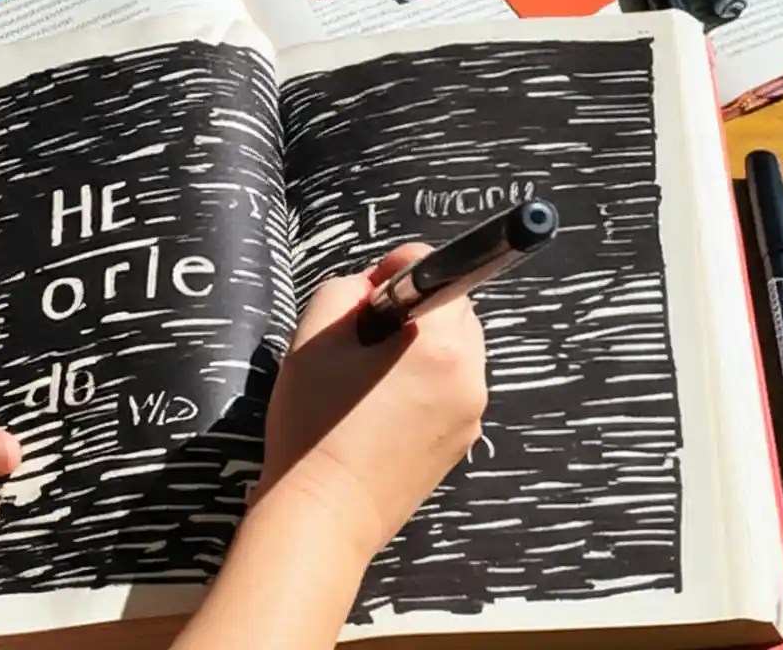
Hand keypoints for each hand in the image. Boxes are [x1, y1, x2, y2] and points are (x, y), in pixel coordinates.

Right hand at [257, 243, 488, 559]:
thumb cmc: (313, 427)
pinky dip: (424, 385)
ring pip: (455, 354)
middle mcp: (470, 379)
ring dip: (421, 349)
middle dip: (415, 311)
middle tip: (364, 333)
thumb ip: (346, 290)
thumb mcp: (313, 339)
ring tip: (369, 375)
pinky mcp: (460, 443)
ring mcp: (470, 415)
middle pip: (455, 313)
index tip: (373, 285)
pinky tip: (380, 408)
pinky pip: (450, 392)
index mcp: (441, 347)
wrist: (323, 515)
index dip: (401, 267)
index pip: (439, 273)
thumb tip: (374, 286)